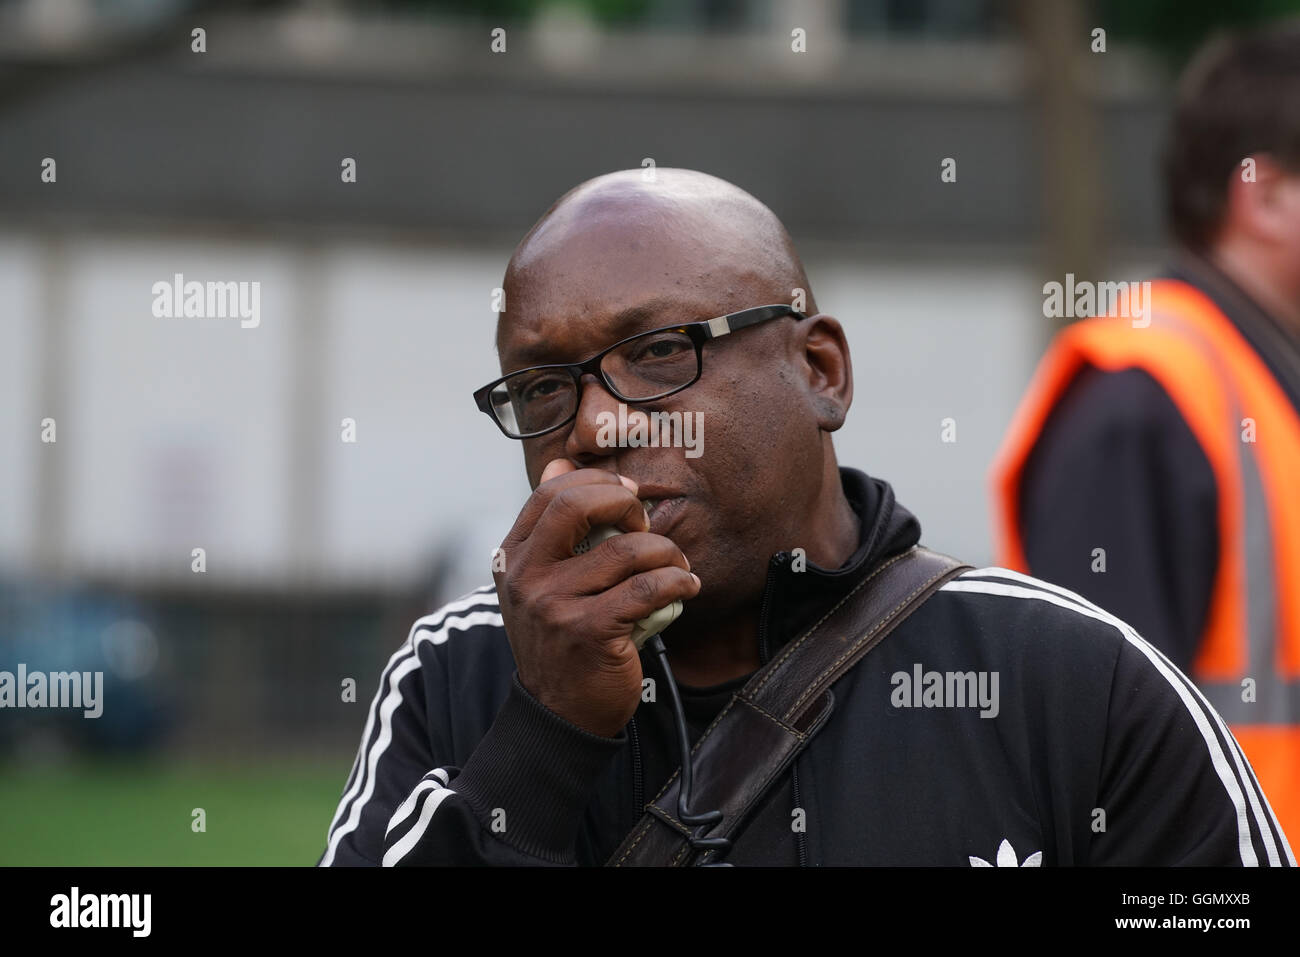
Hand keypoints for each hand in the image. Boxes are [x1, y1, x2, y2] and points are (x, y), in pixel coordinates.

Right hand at [493, 459, 700, 736]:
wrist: (559, 715)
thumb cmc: (561, 640)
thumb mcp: (541, 583)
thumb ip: (553, 528)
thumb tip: (559, 463)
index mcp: (512, 557)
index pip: (551, 492)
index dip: (598, 483)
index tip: (628, 494)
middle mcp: (525, 577)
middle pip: (578, 505)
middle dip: (625, 502)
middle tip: (647, 523)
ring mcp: (553, 604)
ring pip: (626, 550)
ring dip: (666, 551)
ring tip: (677, 564)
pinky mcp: (588, 631)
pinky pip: (647, 588)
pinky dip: (677, 581)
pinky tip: (686, 586)